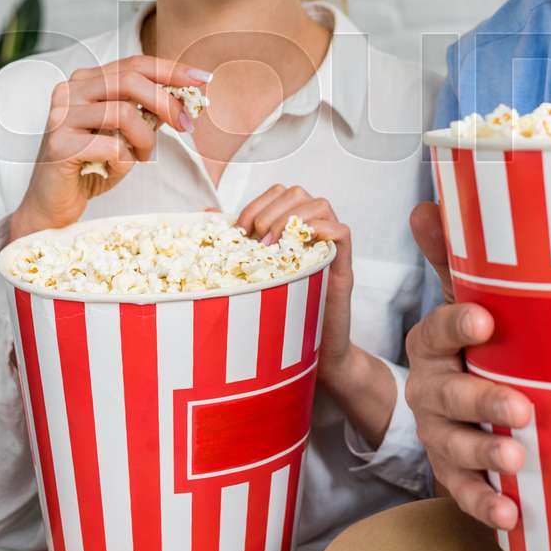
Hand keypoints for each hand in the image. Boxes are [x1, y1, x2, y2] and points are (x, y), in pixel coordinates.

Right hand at [10, 56, 208, 239]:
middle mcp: (69, 90)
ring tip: (143, 157)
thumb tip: (186, 97)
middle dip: (167, 103)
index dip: (171, 69)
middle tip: (187, 126)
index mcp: (86, 81)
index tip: (202, 79)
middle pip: (130, 81)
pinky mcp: (59, 144)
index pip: (134, 64)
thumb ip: (149, 112)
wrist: (53, 205)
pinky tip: (115, 168)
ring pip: (123, 113)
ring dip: (145, 140)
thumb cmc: (92, 167)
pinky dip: (124, 160)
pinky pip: (111, 146)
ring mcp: (61, 116)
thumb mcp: (128, 135)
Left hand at [235, 185, 353, 377]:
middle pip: (299, 193)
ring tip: (273, 247)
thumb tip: (206, 217)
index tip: (241, 230)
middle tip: (257, 241)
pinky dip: (321, 230)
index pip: (279, 193)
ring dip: (291, 219)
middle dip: (271, 210)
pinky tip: (297, 249)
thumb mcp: (253, 277)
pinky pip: (343, 232)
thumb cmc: (283, 319)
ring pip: (321, 205)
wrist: (315, 357)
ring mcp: (330, 249)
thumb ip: (234, 246)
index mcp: (291, 232)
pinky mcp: (344, 268)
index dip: (257, 204)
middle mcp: (312, 234)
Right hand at [403, 201, 532, 530]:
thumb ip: (452, 258)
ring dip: (486, 456)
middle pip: (450, 394)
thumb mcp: (468, 299)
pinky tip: (513, 516)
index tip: (487, 321)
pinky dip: (486, 506)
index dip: (459, 325)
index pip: (439, 329)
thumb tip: (426, 203)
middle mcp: (430, 389)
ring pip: (455, 446)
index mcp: (433, 344)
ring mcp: (438, 434)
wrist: (459, 407)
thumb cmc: (476, 346)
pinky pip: (463, 493)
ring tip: (519, 463)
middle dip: (484, 401)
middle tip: (519, 409)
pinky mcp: (452, 474)